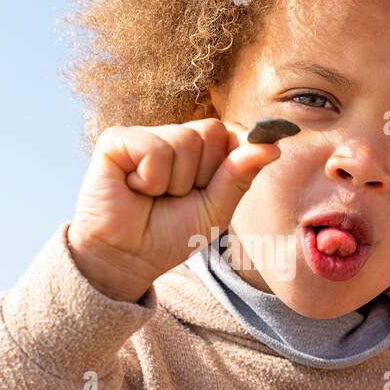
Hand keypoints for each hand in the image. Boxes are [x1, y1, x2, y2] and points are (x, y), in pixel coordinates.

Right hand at [68, 118, 282, 301]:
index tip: (206, 191)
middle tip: (174, 197)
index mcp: (197, 149)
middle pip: (211, 132)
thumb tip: (273, 146)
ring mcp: (144, 135)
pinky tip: (134, 189)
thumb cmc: (168, 234)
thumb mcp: (216, 210)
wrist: (126, 258)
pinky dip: (150, 179)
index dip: (228, 164)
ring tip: (152, 196)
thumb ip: (241, 175)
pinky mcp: (116, 140)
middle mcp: (171, 135)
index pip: (232, 133)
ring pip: (185, 140)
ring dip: (174, 182)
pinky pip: (154, 149)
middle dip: (200, 175)